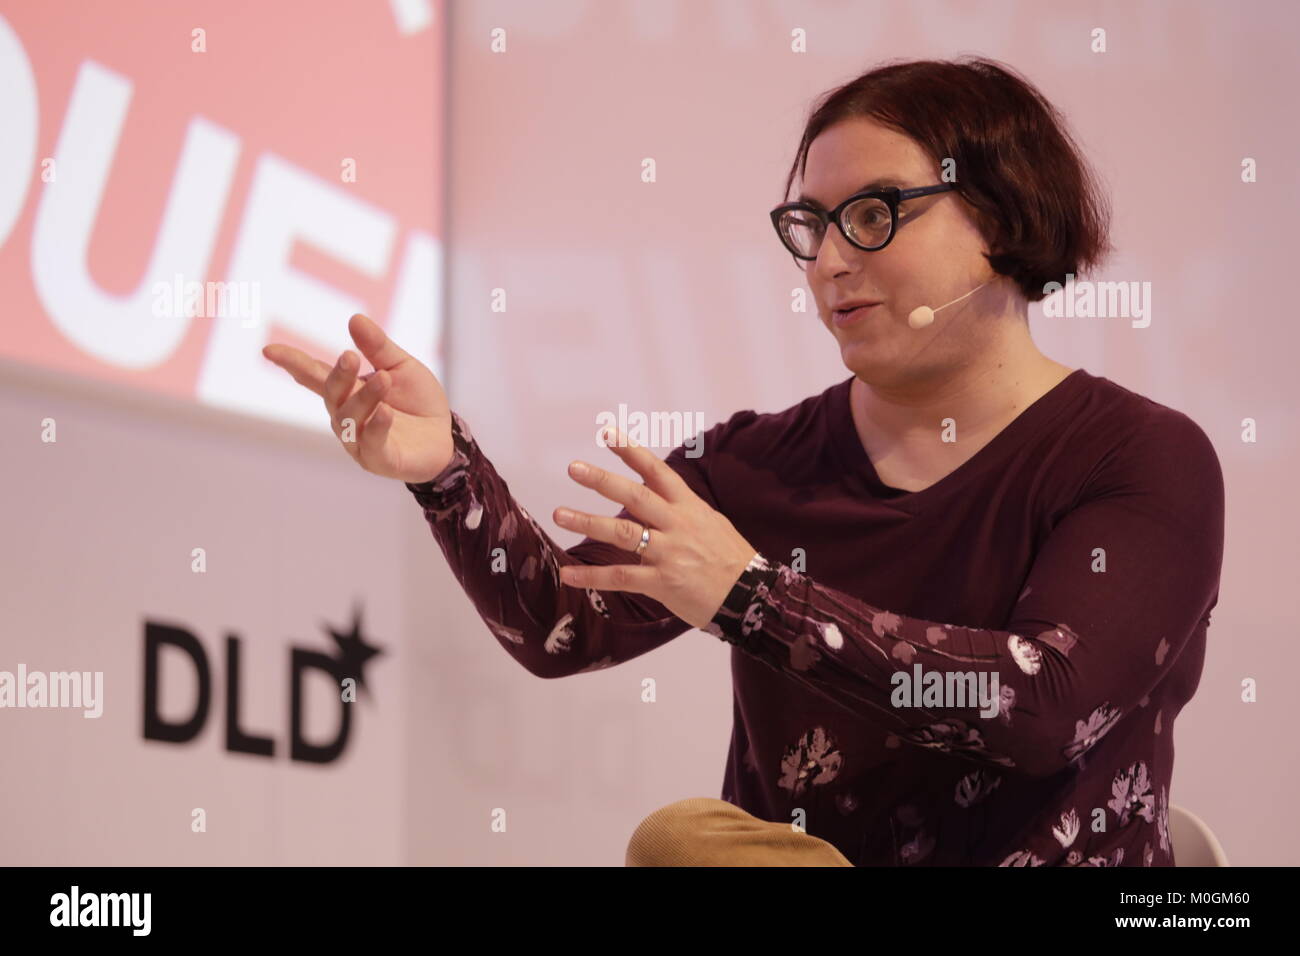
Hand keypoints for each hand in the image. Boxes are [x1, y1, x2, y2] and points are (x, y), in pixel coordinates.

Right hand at [262, 313, 454, 483]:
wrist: (446, 437)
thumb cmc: (419, 402)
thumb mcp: (401, 367)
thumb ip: (378, 348)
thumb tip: (355, 319)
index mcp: (348, 392)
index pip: (315, 376)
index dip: (293, 364)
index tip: (269, 350)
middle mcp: (346, 417)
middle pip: (332, 395)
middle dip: (338, 376)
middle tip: (350, 355)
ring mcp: (358, 441)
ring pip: (349, 419)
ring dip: (364, 398)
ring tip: (384, 379)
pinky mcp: (378, 459)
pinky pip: (371, 443)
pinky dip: (376, 426)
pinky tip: (385, 412)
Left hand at [552, 426, 757, 629]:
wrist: (752, 596)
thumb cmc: (730, 558)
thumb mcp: (710, 522)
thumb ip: (679, 508)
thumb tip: (653, 492)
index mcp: (688, 506)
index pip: (657, 471)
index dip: (631, 451)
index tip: (607, 433)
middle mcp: (677, 524)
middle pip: (635, 496)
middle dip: (602, 480)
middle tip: (573, 468)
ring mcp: (669, 553)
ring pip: (623, 533)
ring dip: (588, 522)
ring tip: (560, 514)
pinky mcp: (662, 583)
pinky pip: (621, 577)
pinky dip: (592, 577)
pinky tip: (567, 575)